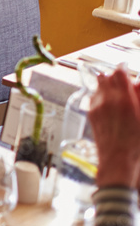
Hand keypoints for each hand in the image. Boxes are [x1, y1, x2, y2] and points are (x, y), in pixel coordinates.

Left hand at [89, 67, 139, 187]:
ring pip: (98, 86)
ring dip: (106, 85)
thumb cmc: (136, 141)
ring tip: (116, 91)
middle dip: (115, 76)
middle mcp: (107, 100)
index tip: (126, 68)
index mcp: (123, 99)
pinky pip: (93, 97)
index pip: (119, 73)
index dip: (123, 68)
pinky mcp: (90, 113)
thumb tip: (136, 83)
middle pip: (106, 76)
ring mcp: (96, 106)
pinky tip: (108, 102)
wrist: (117, 158)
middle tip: (122, 80)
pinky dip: (100, 95)